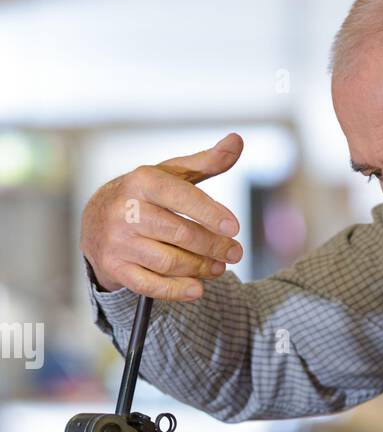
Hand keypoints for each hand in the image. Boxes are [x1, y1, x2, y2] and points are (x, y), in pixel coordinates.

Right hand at [80, 133, 244, 300]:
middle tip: (235, 252)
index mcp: (141, 182)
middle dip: (213, 246)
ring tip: (219, 267)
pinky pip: (150, 285)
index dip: (209, 213)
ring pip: (169, 262)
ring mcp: (118, 242)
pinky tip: (197, 289)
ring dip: (200, 268)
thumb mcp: (171, 174)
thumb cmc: (145, 195)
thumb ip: (206, 162)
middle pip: (179, 234)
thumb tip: (237, 140)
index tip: (234, 228)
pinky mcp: (115, 268)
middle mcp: (125, 211)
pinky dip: (177, 290)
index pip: (180, 197)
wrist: (96, 221)